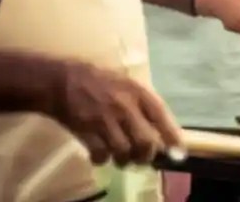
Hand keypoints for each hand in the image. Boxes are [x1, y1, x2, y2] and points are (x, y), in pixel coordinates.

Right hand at [42, 60, 183, 166]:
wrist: (62, 79)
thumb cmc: (99, 81)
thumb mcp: (127, 84)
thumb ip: (143, 103)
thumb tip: (160, 129)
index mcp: (138, 92)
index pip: (162, 116)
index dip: (172, 136)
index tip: (178, 151)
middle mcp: (126, 107)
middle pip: (146, 142)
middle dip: (146, 155)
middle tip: (142, 158)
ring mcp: (105, 120)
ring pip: (124, 152)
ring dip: (125, 160)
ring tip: (122, 158)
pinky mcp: (86, 131)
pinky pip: (101, 154)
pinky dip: (102, 159)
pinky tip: (101, 155)